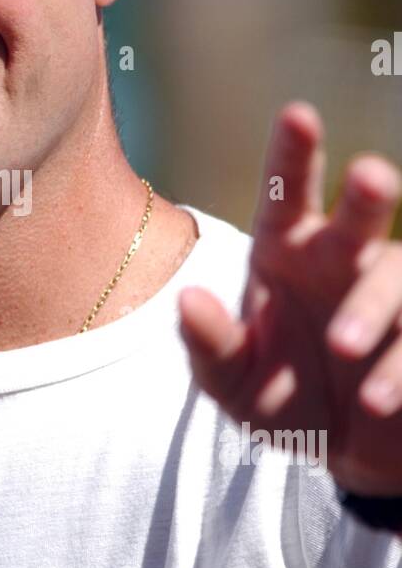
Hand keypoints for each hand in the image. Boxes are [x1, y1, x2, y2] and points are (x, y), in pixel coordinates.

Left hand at [178, 101, 401, 496]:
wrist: (349, 452)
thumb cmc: (284, 399)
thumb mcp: (235, 386)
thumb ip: (209, 348)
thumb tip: (186, 300)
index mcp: (288, 253)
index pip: (287, 195)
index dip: (293, 154)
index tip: (298, 115)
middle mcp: (346, 259)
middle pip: (359, 215)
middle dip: (366, 193)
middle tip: (370, 175)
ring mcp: (395, 294)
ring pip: (396, 278)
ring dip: (371, 310)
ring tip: (341, 346)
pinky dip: (401, 368)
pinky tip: (378, 401)